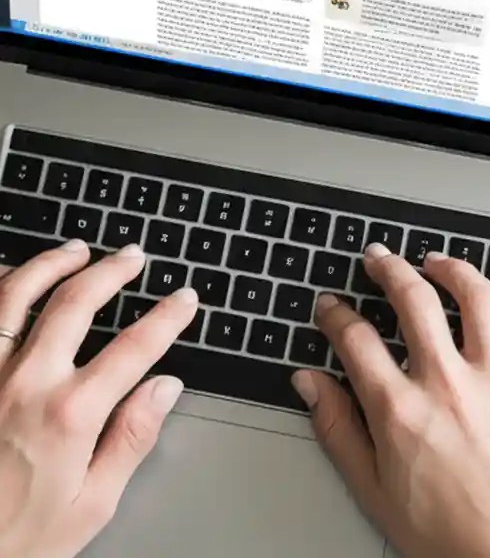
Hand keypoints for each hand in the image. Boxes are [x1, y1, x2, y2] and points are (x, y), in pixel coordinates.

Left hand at [0, 240, 194, 557]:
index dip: (166, 317)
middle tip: (132, 257)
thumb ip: (131, 439)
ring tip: (76, 251)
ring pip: (14, 296)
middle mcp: (23, 386)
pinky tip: (12, 279)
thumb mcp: (93, 503)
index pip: (134, 347)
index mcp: (69, 416)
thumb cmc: (16, 539)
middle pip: (74, 304)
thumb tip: (164, 390)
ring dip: (50, 264)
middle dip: (112, 271)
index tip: (183, 301)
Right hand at [292, 246, 489, 557]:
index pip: (355, 340)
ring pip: (475, 298)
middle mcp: (448, 383)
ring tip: (436, 260)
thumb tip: (309, 385)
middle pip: (413, 301)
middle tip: (379, 260)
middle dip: (389, 271)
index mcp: (400, 410)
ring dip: (452, 268)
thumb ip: (338, 430)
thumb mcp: (373, 491)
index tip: (331, 306)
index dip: (336, 314)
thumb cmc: (452, 535)